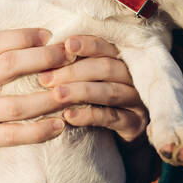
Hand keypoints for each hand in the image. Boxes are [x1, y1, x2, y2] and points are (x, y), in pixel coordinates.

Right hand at [0, 28, 78, 176]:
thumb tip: (46, 38)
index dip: (23, 36)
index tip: (50, 35)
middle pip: (8, 66)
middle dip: (43, 58)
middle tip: (70, 56)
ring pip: (15, 105)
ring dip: (48, 99)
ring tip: (73, 93)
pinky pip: (12, 135)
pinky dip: (38, 131)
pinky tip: (60, 125)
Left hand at [35, 34, 149, 144]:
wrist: (119, 138)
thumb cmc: (97, 101)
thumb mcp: (90, 79)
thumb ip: (76, 64)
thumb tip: (46, 50)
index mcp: (123, 60)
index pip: (107, 47)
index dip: (88, 44)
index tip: (66, 45)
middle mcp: (133, 78)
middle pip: (107, 68)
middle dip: (74, 71)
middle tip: (45, 78)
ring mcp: (136, 102)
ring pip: (109, 92)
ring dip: (80, 92)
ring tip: (56, 94)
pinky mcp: (135, 125)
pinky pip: (111, 118)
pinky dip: (88, 115)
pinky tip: (68, 116)